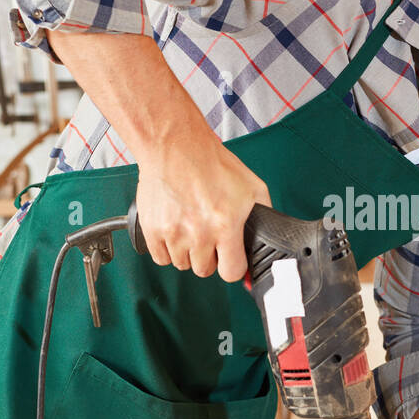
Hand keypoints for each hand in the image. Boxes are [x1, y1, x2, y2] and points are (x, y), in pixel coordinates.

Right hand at [43, 30, 270, 282]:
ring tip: (191, 229)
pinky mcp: (152, 229)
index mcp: (225, 225)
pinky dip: (168, 249)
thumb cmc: (213, 165)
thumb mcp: (253, 187)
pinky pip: (160, 257)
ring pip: (182, 265)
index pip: (230, 271)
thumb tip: (266, 243)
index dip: (232, 266)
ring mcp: (173, 233)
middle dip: (210, 258)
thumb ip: (263, 216)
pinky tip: (175, 230)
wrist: (176, 147)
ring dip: (188, 253)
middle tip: (209, 237)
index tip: (230, 258)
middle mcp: (199, 233)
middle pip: (204, 270)